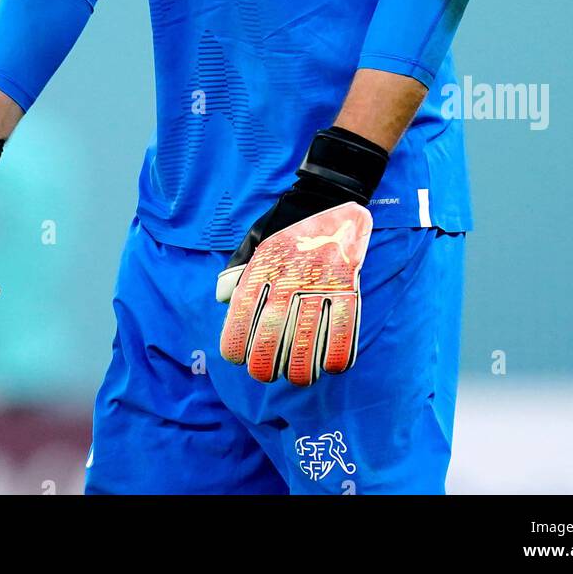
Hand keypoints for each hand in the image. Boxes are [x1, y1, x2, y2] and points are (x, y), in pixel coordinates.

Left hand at [216, 127, 386, 386]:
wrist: (330, 197)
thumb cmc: (287, 226)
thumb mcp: (255, 242)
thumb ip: (239, 272)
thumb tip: (225, 302)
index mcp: (261, 268)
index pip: (240, 318)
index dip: (235, 347)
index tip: (239, 357)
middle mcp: (287, 278)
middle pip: (271, 339)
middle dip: (265, 367)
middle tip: (267, 373)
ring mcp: (319, 283)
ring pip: (306, 343)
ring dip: (301, 370)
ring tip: (298, 376)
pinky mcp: (347, 286)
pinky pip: (343, 331)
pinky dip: (337, 356)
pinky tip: (330, 365)